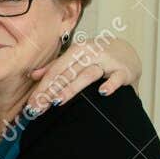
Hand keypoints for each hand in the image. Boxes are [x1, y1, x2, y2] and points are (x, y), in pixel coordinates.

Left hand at [24, 34, 141, 114]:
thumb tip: (33, 75)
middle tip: (39, 108)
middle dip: (51, 91)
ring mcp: (107, 62)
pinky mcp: (124, 71)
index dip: (42, 87)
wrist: (127, 51)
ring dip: (72, 88)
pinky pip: (117, 78)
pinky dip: (110, 85)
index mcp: (77, 51)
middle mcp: (91, 54)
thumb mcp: (76, 58)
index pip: (56, 70)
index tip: (32, 103)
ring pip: (87, 75)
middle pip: (67, 74)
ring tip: (58, 101)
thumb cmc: (97, 57)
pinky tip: (102, 93)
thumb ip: (56, 66)